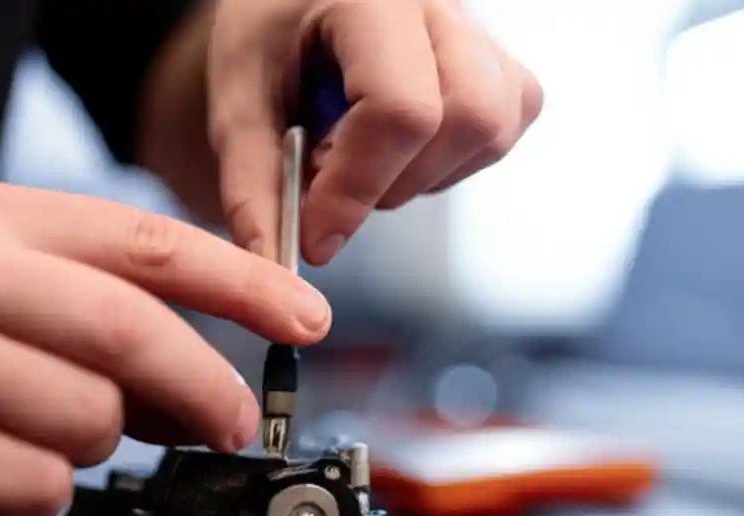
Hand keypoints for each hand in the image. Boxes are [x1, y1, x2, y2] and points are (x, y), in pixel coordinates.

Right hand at [0, 180, 330, 515]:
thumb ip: (88, 305)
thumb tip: (201, 379)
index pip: (148, 242)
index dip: (245, 284)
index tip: (306, 319)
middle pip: (132, 332)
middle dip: (204, 390)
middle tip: (227, 425)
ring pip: (88, 417)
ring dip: (99, 443)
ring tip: (46, 431)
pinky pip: (33, 483)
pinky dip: (43, 490)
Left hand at [207, 0, 543, 263]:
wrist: (294, 6)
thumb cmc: (265, 37)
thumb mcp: (238, 101)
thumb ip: (253, 182)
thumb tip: (276, 262)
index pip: (400, 108)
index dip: (359, 187)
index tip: (315, 236)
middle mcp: (438, 1)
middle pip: (468, 118)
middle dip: (395, 182)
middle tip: (331, 178)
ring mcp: (477, 27)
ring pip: (494, 130)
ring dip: (424, 176)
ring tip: (362, 159)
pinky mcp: (497, 61)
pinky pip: (504, 128)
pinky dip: (452, 163)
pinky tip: (401, 151)